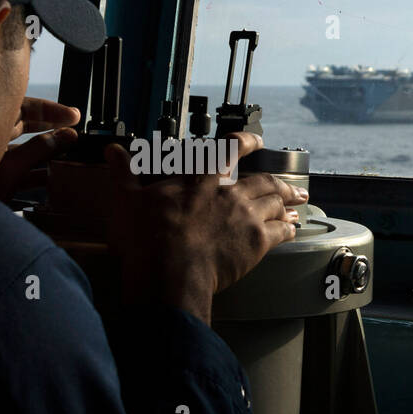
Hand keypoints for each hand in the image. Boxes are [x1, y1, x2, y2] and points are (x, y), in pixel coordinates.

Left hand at [0, 98, 80, 202]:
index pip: (23, 108)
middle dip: (51, 132)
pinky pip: (22, 175)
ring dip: (48, 156)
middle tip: (75, 134)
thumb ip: (38, 152)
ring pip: (26, 153)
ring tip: (71, 159)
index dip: (49, 111)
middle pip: (26, 129)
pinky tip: (55, 183)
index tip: (72, 116)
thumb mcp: (10, 170)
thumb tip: (66, 136)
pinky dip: (38, 177)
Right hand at [103, 132, 308, 324]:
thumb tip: (112, 152)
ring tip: (300, 201)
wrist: (169, 272)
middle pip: (265, 180)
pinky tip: (293, 230)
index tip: (257, 140)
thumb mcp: (127, 200)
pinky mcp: (257, 243)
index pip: (229, 151)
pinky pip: (281, 232)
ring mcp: (246, 217)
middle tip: (293, 184)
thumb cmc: (147, 238)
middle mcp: (229, 193)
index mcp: (201, 179)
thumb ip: (123, 174)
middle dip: (281, 181)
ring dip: (289, 201)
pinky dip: (289, 228)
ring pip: (277, 202)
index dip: (245, 142)